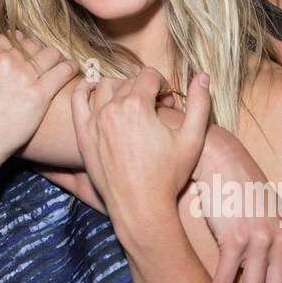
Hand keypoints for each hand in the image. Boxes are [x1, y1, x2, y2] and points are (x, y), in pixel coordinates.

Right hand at [0, 31, 78, 181]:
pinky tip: (72, 69)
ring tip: (61, 64)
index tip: (27, 53)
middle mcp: (5, 61)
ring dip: (56, 57)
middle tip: (45, 61)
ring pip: (50, 53)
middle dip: (39, 51)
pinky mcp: (39, 95)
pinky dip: (70, 68)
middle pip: (32, 44)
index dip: (21, 44)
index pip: (12, 37)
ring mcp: (24, 77)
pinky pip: (62, 71)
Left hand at [70, 67, 210, 224]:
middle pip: (129, 81)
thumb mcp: (193, 140)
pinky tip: (95, 89)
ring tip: (131, 102)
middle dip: (145, 89)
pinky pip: (78, 100)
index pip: (149, 75)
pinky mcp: (84, 135)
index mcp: (138, 106)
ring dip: (120, 88)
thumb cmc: (169, 176)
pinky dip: (86, 89)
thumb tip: (203, 76)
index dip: (163, 83)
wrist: (141, 207)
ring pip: (105, 87)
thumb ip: (200, 104)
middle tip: (155, 108)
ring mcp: (95, 122)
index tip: (168, 100)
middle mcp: (113, 109)